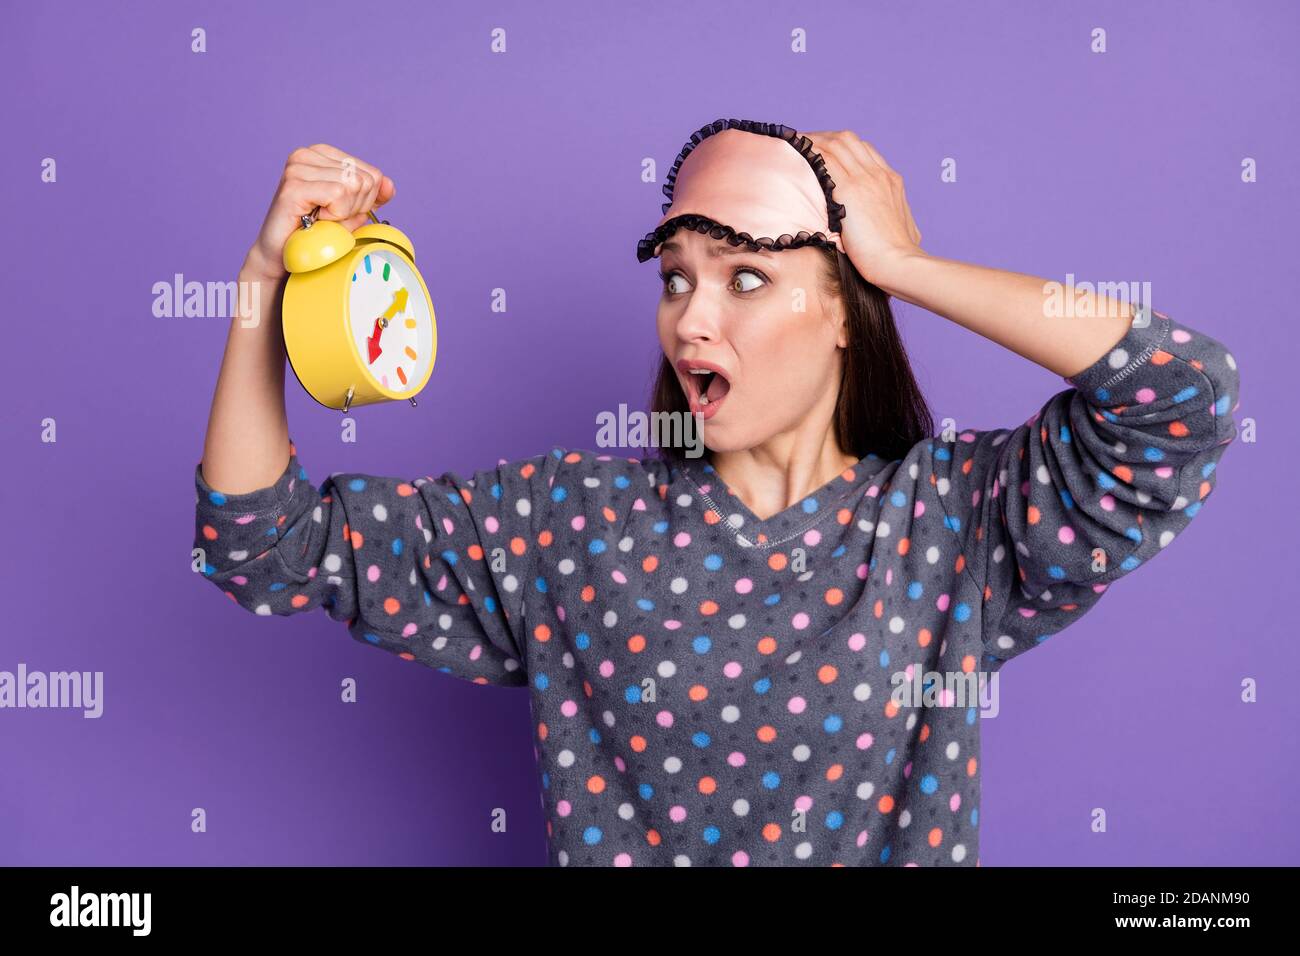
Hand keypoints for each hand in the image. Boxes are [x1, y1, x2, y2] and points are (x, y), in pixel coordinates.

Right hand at [242, 143, 395, 282]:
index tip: (338, 212)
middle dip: (354, 208)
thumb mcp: (352, 212)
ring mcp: (297, 167)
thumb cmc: (317, 234)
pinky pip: (337, 194)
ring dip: (343, 214)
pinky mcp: (293, 186)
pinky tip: (315, 220)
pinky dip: (334, 215)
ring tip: (320, 220)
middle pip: (365, 180)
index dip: (364, 202)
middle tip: (328, 219)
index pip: (373, 175)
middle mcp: (307, 154)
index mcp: (323, 154)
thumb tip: (389, 184)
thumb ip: (372, 196)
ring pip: (353, 186)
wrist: (283, 258)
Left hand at [802, 129, 922, 286]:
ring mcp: (866, 179)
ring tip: (792, 144)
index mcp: (891, 181)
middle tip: (800, 143)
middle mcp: (879, 174)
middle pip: (847, 140)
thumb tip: (875, 230)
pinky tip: (794, 154)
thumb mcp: (900, 231)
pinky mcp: (851, 190)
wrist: (899, 263)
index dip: (839, 146)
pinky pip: (826, 159)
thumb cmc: (897, 258)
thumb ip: (885, 221)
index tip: (821, 150)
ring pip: (835, 144)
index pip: (863, 150)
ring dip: (811, 141)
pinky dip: (810, 153)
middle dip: (822, 138)